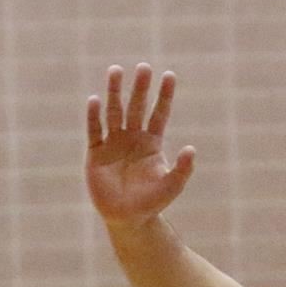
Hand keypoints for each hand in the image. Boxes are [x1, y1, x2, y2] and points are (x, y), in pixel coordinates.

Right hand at [85, 62, 196, 229]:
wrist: (127, 219)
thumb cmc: (152, 202)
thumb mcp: (172, 186)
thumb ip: (183, 168)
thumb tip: (191, 148)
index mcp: (151, 142)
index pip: (159, 113)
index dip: (164, 95)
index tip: (169, 75)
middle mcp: (132, 137)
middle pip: (136, 106)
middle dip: (140, 87)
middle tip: (144, 67)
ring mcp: (113, 143)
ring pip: (114, 111)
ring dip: (114, 92)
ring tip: (116, 70)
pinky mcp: (95, 152)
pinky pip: (94, 130)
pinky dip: (94, 115)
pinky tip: (95, 100)